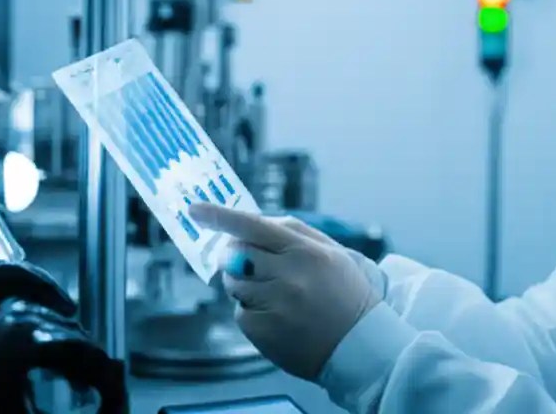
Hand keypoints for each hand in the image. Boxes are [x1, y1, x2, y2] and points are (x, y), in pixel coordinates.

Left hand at [189, 204, 381, 380]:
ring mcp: (275, 306)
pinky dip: (251, 311)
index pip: (254, 227)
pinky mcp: (263, 332)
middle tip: (250, 263)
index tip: (194, 209)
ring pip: (232, 283)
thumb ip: (293, 232)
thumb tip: (252, 222)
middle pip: (235, 254)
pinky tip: (277, 316)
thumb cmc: (346, 293)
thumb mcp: (331, 252)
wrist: (361, 346)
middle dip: (234, 255)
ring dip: (243, 284)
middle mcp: (289, 276)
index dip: (220, 216)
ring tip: (274, 293)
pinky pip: (240, 312)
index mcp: (306, 251)